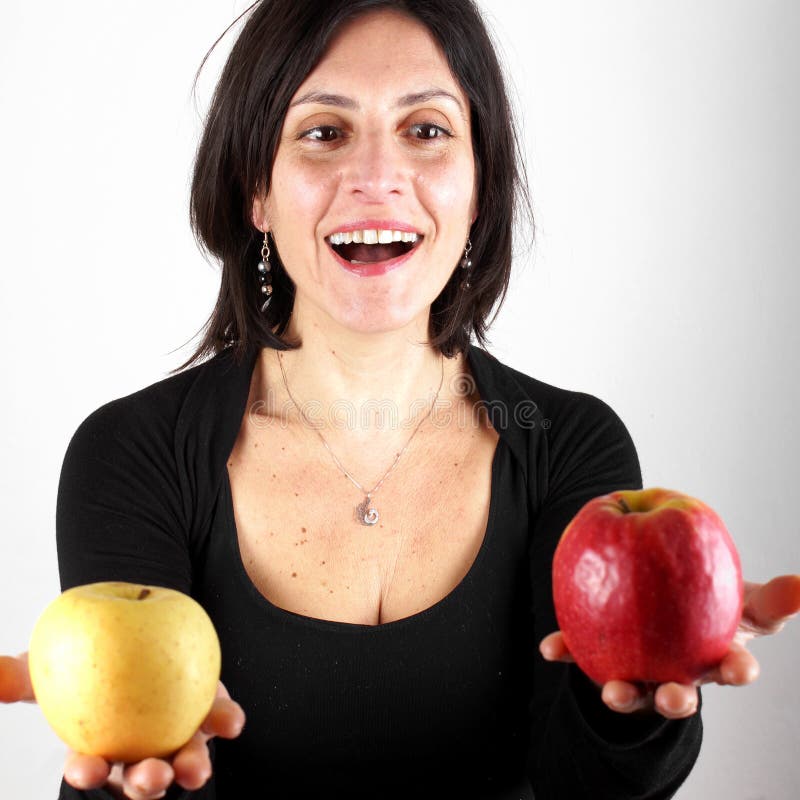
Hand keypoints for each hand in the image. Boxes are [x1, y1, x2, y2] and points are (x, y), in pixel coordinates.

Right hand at [1, 652, 244, 799]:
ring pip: (183, 759)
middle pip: (140, 777)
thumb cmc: (87, 659)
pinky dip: (227, 722)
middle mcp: (140, 748)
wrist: (137, 629)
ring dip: (190, 767)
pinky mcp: (206, 711)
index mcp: (99, 745)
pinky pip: (218, 720)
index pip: (88, 765)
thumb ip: (21, 675)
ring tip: (195, 769)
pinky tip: (233, 723)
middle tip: (149, 779)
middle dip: (144, 784)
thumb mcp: (52, 664)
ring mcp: (176, 733)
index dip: (85, 770)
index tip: (85, 768)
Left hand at [540, 574, 799, 719]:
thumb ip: (772, 598)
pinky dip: (564, 651)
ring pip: (630, 690)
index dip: (737, 669)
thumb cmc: (713, 608)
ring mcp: (637, 671)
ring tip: (610, 691)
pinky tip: (549, 648)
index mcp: (713, 660)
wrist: (664, 607)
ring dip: (620, 694)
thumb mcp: (744, 601)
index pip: (732, 668)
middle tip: (672, 696)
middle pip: (678, 695)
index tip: (742, 667)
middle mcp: (675, 674)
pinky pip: (580, 654)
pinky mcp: (600, 658)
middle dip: (676, 702)